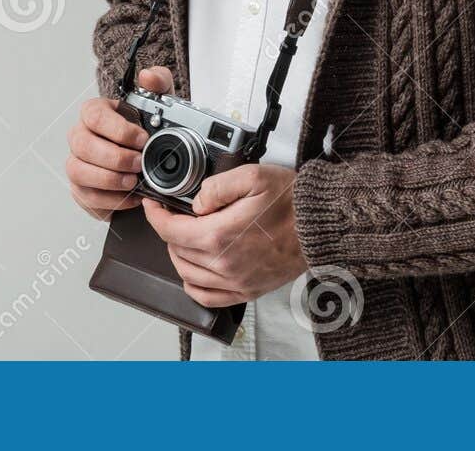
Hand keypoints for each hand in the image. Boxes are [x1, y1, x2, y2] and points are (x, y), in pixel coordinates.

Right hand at [65, 66, 170, 220]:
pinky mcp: (81, 189)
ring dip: (108, 179)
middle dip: (114, 157)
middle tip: (139, 163)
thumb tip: (147, 76)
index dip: (118, 130)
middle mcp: (81, 137)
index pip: (94, 116)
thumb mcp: (160, 105)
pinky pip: (86, 196)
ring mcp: (78, 163)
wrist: (149, 164)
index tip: (142, 139)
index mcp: (96, 113)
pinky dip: (110, 200)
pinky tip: (129, 196)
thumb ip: (159, 83)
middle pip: (82, 145)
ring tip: (133, 182)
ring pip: (78, 171)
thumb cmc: (147, 133)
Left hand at [141, 163, 308, 306]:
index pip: (170, 230)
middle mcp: (224, 264)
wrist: (321, 226)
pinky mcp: (246, 291)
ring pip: (187, 274)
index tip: (153, 205)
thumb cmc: (292, 202)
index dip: (155, 215)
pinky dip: (193, 283)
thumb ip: (216, 186)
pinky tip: (197, 269)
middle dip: (170, 230)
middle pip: (176, 251)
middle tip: (175, 214)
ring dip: (179, 254)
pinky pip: (206, 297)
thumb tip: (196, 202)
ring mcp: (235, 281)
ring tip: (186, 236)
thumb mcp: (252, 177)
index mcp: (220, 236)